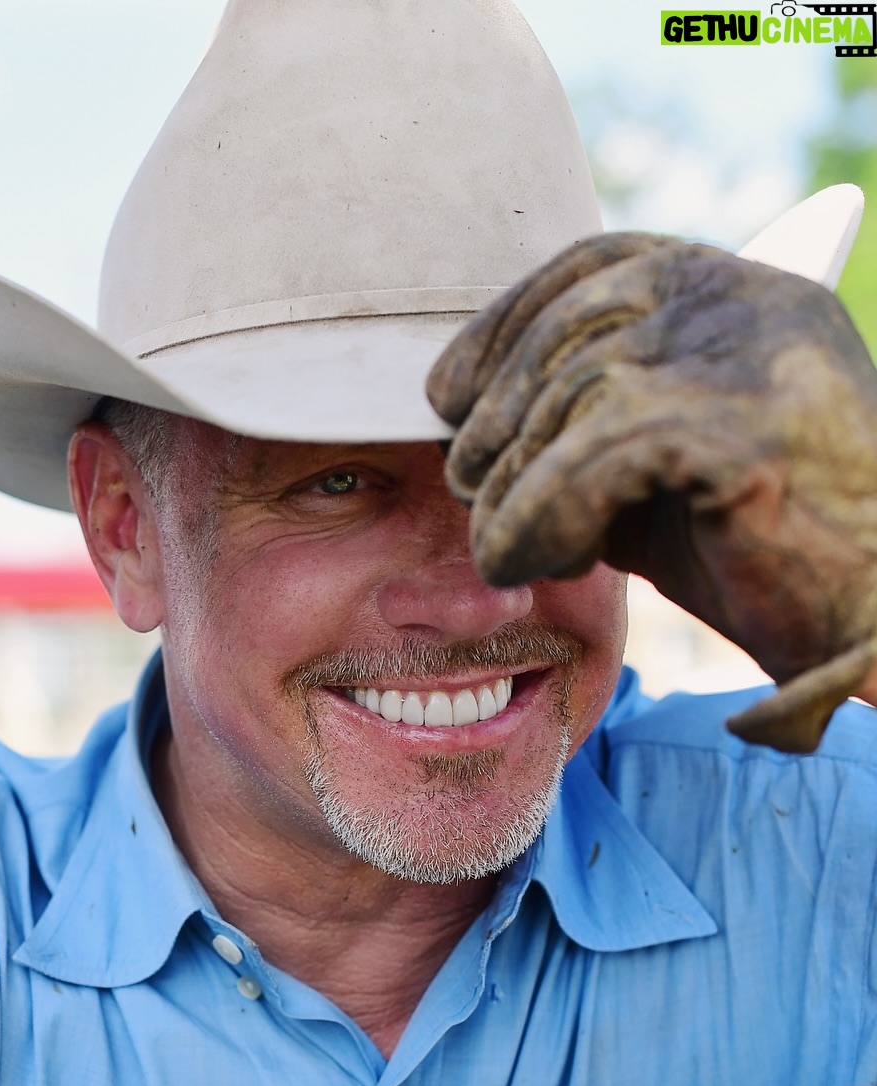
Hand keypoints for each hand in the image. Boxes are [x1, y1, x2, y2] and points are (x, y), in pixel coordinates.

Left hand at [426, 234, 876, 751]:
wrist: (869, 622)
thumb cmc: (766, 553)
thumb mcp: (661, 469)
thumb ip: (588, 428)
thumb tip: (470, 437)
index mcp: (739, 288)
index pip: (594, 265)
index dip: (504, 324)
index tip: (446, 392)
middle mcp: (752, 300)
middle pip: (569, 332)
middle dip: (499, 417)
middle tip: (468, 488)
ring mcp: (753, 359)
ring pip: (572, 399)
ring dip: (516, 486)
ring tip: (514, 548)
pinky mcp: (745, 431)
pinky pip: (591, 459)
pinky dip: (537, 517)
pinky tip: (527, 562)